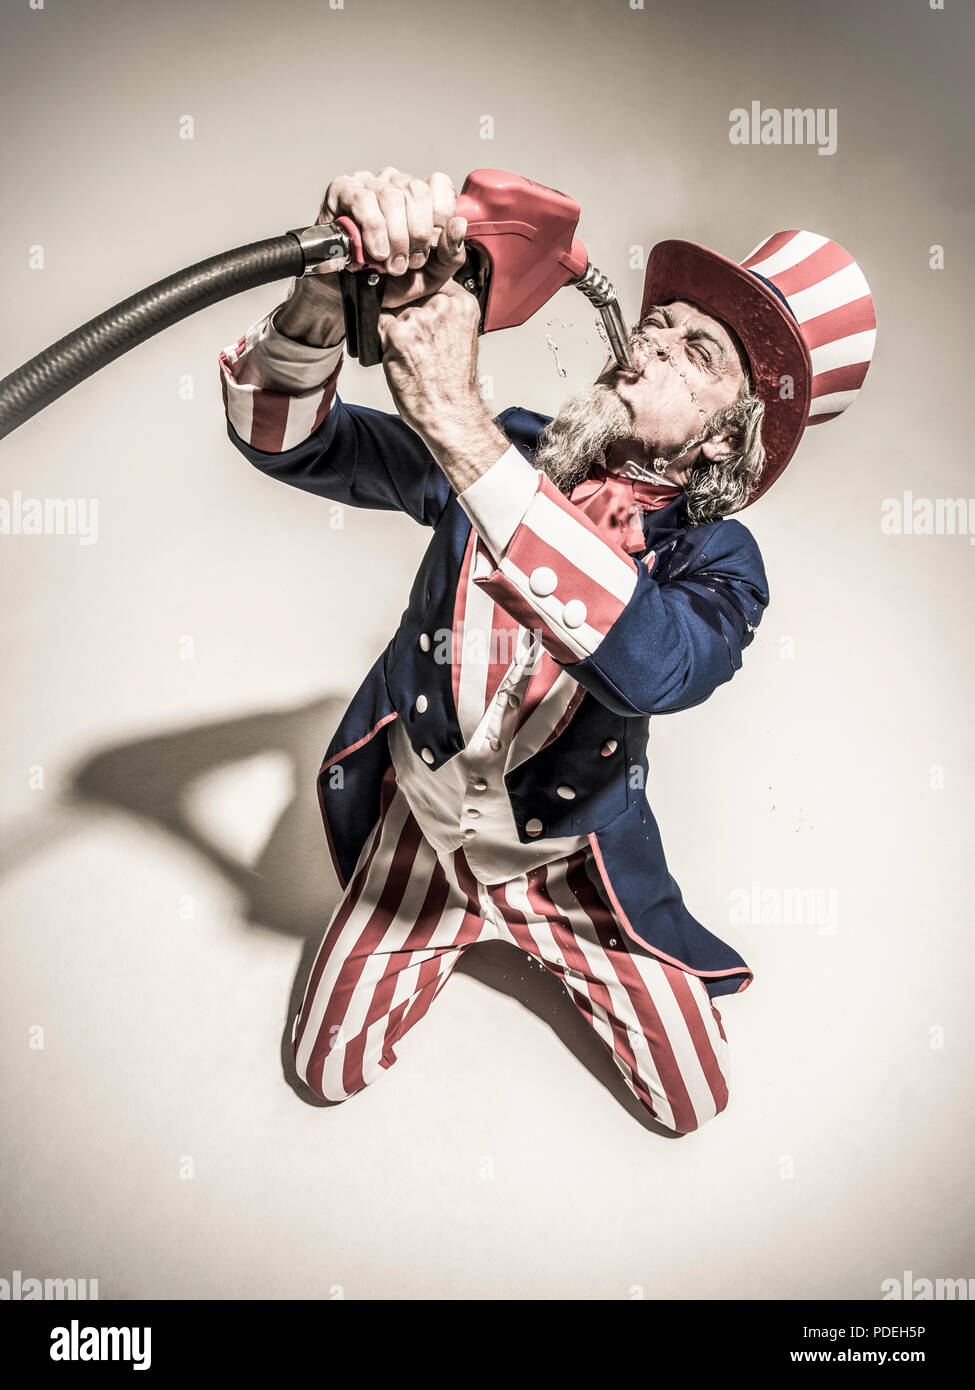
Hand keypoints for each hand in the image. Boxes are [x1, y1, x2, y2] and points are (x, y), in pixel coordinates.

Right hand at [319, 167, 467, 306]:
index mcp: (418, 197)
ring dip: (395, 237)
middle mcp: (395, 184)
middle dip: (417, 233)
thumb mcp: (433, 273)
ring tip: (391, 263)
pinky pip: (362, 199)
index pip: (438, 184)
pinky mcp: (342, 191)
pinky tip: (376, 250)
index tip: (433, 244)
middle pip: (416, 191)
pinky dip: (373, 229)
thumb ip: (452, 252)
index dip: (440, 215)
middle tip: (411, 261)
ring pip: (391, 196)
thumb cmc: (393, 281)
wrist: (358, 296)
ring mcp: (368, 185)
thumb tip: (459, 225)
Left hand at [378, 278, 479, 431]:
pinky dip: (384, 342)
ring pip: (393, 310)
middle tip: (421, 344)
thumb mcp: (460, 336)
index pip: (432, 281)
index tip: (422, 310)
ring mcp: (419, 318)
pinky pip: (379, 326)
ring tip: (414, 355)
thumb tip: (417, 300)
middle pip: (410, 293)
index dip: (422, 296)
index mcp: (463, 304)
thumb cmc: (454, 382)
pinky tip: (403, 359)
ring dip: (396, 329)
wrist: (450, 411)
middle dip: (408, 313)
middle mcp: (443, 305)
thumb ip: (444, 313)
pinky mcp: (398, 333)